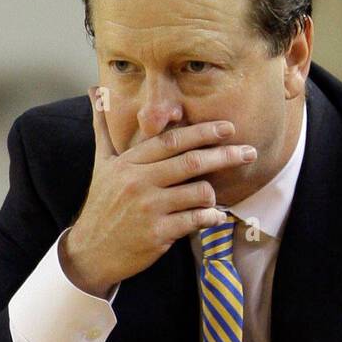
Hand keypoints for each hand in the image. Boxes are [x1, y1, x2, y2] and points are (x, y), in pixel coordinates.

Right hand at [60, 89, 257, 292]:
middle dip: (224, 155)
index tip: (228, 128)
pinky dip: (210, 218)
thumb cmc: (102, 205)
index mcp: (129, 162)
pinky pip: (196, 220)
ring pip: (198, 192)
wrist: (91, 251)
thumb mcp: (101, 164)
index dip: (203, 132)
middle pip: (191, 162)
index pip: (172, 141)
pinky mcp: (158, 234)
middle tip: (249, 151)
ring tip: (213, 197)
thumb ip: (103, 128)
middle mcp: (140, 182)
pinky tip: (215, 217)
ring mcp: (149, 208)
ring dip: (213, 193)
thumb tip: (95, 91)